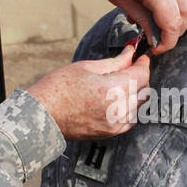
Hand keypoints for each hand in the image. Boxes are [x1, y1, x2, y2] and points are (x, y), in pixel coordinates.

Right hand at [27, 40, 151, 139]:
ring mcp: (116, 124)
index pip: (142, 75)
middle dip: (140, 77)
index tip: (140, 57)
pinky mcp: (111, 133)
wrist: (42, 115)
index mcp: (113, 90)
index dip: (143, 64)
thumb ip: (115, 62)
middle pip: (144, 90)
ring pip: (139, 106)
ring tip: (121, 83)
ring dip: (136, 93)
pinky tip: (117, 100)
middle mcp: (119, 109)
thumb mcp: (87, 67)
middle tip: (129, 67)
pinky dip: (130, 108)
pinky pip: (131, 119)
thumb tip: (131, 53)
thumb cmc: (59, 87)